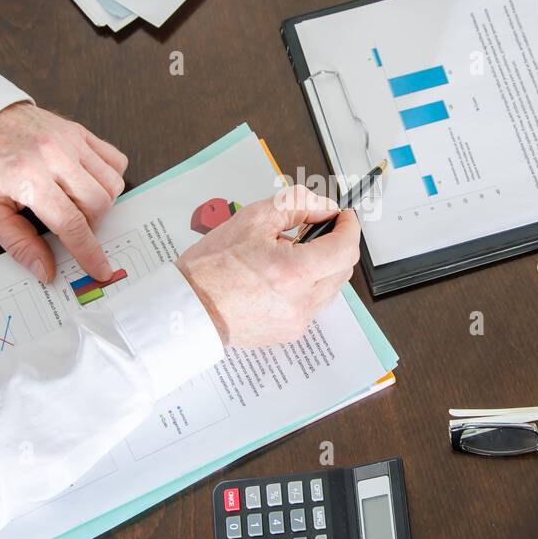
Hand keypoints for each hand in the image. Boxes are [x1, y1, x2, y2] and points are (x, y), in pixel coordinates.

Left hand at [0, 103, 128, 283]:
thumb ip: (18, 243)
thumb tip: (45, 271)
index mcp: (27, 177)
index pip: (70, 223)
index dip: (88, 251)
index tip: (100, 269)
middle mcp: (54, 155)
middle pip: (98, 204)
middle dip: (91, 226)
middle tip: (71, 228)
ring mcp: (70, 140)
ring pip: (112, 183)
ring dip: (103, 203)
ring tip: (79, 206)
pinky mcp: (79, 131)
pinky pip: (115, 159)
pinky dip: (110, 178)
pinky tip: (89, 185)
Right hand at [175, 185, 361, 347]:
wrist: (188, 308)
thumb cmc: (212, 266)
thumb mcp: (253, 219)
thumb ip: (296, 206)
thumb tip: (324, 207)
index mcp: (294, 272)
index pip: (345, 248)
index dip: (349, 226)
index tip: (343, 215)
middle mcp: (301, 302)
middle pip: (343, 268)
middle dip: (336, 244)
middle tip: (314, 228)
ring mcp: (298, 321)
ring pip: (331, 287)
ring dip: (323, 266)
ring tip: (292, 253)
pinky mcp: (290, 332)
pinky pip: (314, 304)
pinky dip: (308, 286)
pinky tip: (282, 277)